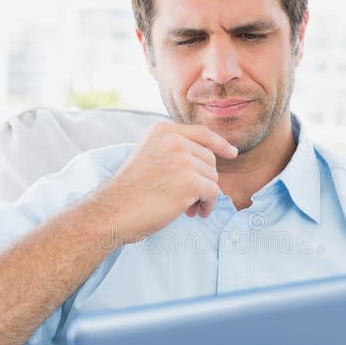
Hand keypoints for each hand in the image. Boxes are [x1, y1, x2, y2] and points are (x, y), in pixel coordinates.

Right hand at [100, 122, 237, 243]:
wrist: (113, 211)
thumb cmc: (130, 191)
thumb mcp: (149, 156)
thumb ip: (173, 151)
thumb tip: (210, 160)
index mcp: (163, 131)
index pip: (201, 133)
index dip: (220, 144)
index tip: (231, 153)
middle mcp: (174, 141)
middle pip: (209, 158)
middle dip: (203, 180)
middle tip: (190, 199)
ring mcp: (183, 160)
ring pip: (212, 177)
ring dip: (204, 195)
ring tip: (189, 208)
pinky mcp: (190, 182)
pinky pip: (213, 193)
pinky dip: (207, 205)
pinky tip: (195, 213)